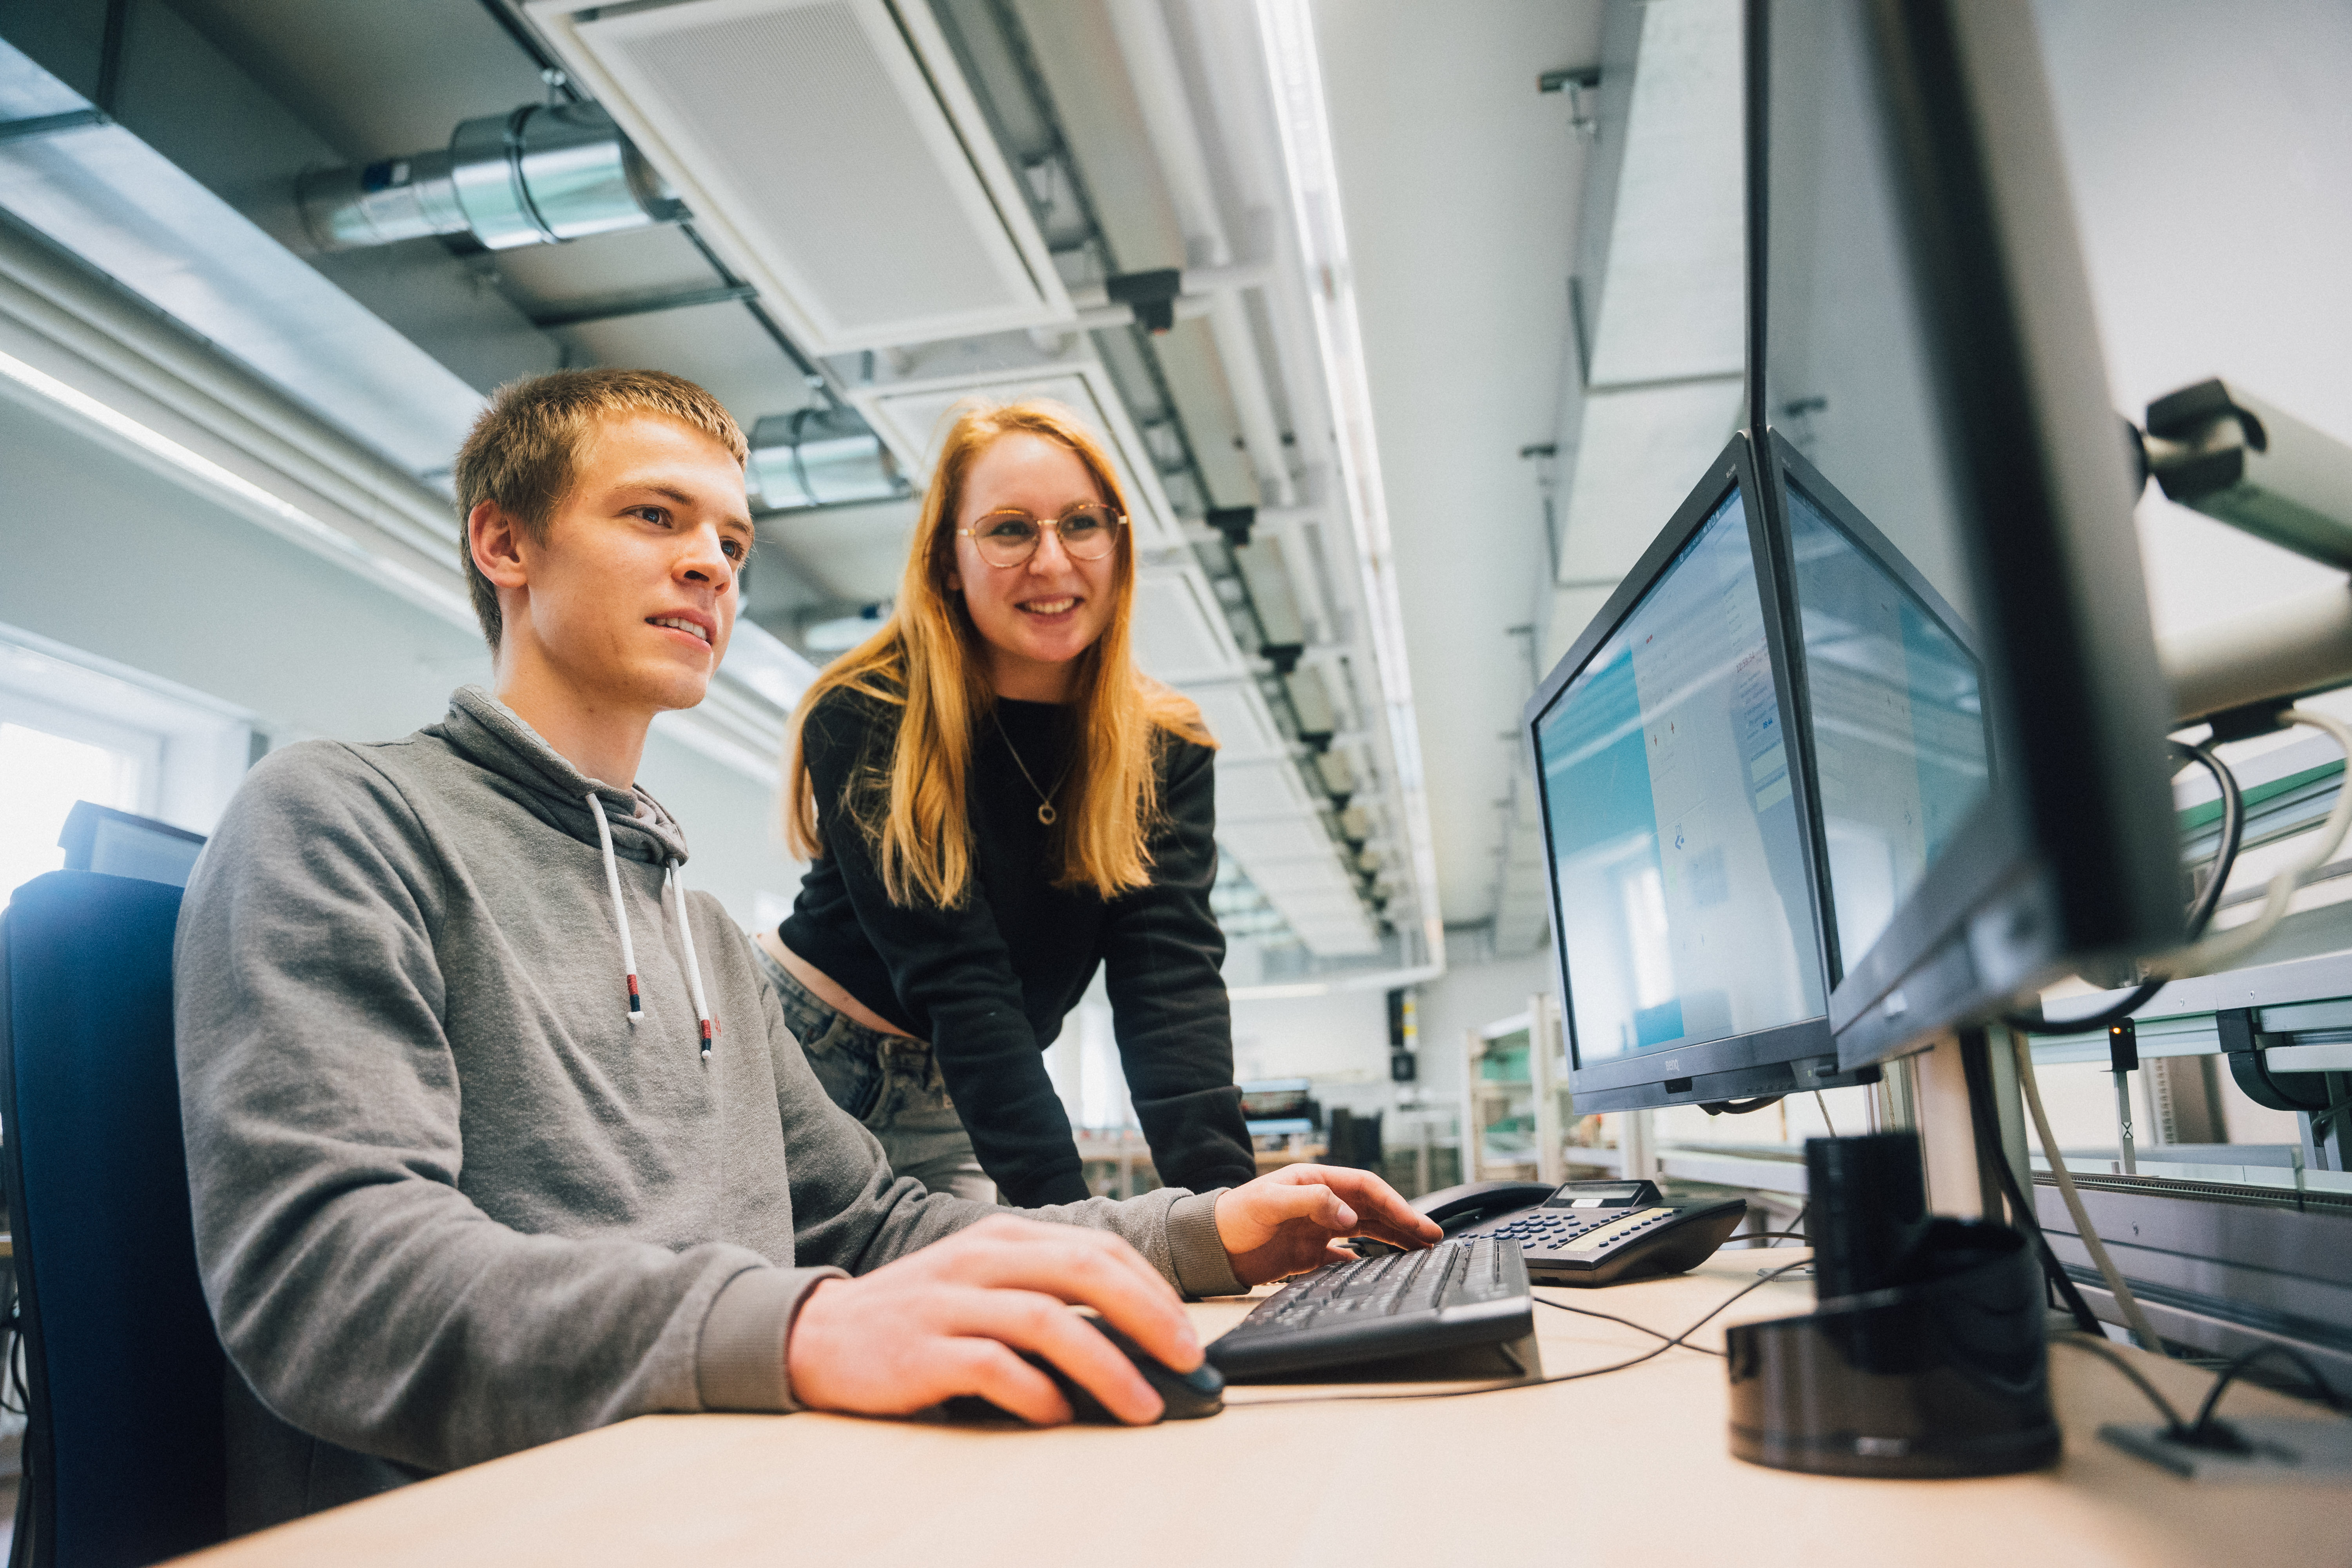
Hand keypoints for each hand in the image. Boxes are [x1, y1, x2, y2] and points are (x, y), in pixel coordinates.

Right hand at [785, 1215, 1199, 1424]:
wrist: (818, 1334)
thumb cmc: (919, 1315)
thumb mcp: (983, 1283)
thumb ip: (1045, 1295)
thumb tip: (1133, 1336)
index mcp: (1002, 1237)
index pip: (1097, 1249)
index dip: (1153, 1290)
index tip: (1189, 1333)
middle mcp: (979, 1260)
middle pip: (1084, 1272)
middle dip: (1149, 1317)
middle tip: (1186, 1360)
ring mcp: (949, 1303)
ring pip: (1047, 1321)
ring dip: (1107, 1366)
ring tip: (1143, 1404)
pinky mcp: (922, 1351)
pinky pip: (993, 1367)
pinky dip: (1037, 1394)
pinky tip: (1060, 1415)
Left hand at [1214, 1164, 1442, 1285]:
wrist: (1209, 1246)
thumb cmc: (1234, 1215)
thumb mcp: (1270, 1201)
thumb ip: (1311, 1201)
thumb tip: (1350, 1215)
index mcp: (1316, 1181)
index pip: (1366, 1188)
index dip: (1395, 1204)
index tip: (1418, 1223)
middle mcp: (1321, 1203)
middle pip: (1372, 1210)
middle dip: (1403, 1222)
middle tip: (1433, 1239)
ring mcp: (1317, 1228)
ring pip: (1365, 1231)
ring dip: (1392, 1240)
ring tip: (1418, 1252)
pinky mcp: (1309, 1253)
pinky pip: (1345, 1256)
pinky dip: (1364, 1261)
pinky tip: (1379, 1270)